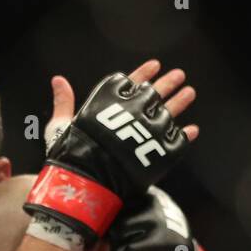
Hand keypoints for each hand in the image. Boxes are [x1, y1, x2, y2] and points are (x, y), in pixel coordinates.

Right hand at [25, 60, 199, 243]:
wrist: (84, 185)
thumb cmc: (69, 156)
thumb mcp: (60, 126)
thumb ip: (64, 102)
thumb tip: (58, 80)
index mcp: (109, 103)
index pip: (131, 81)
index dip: (144, 73)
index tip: (156, 65)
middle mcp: (133, 112)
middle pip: (155, 93)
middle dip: (168, 84)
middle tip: (179, 76)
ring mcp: (150, 132)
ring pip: (170, 112)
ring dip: (181, 102)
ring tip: (190, 93)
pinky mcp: (161, 154)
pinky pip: (178, 141)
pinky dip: (185, 135)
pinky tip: (192, 130)